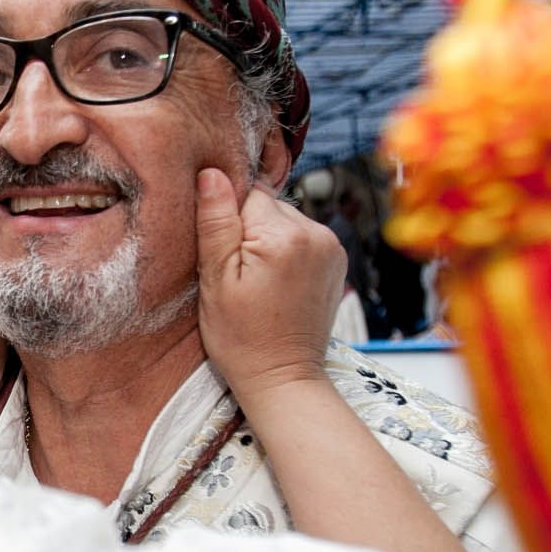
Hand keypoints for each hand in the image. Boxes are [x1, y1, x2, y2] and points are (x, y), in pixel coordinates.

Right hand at [195, 167, 344, 394]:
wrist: (283, 377)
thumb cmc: (241, 338)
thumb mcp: (215, 282)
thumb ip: (216, 223)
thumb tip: (213, 174)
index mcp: (284, 236)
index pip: (246, 195)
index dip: (228, 222)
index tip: (225, 256)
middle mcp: (316, 233)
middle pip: (268, 206)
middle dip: (249, 231)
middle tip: (239, 274)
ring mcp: (331, 247)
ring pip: (284, 221)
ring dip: (269, 242)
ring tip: (259, 283)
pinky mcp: (337, 260)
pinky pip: (302, 237)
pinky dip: (287, 252)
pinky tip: (277, 283)